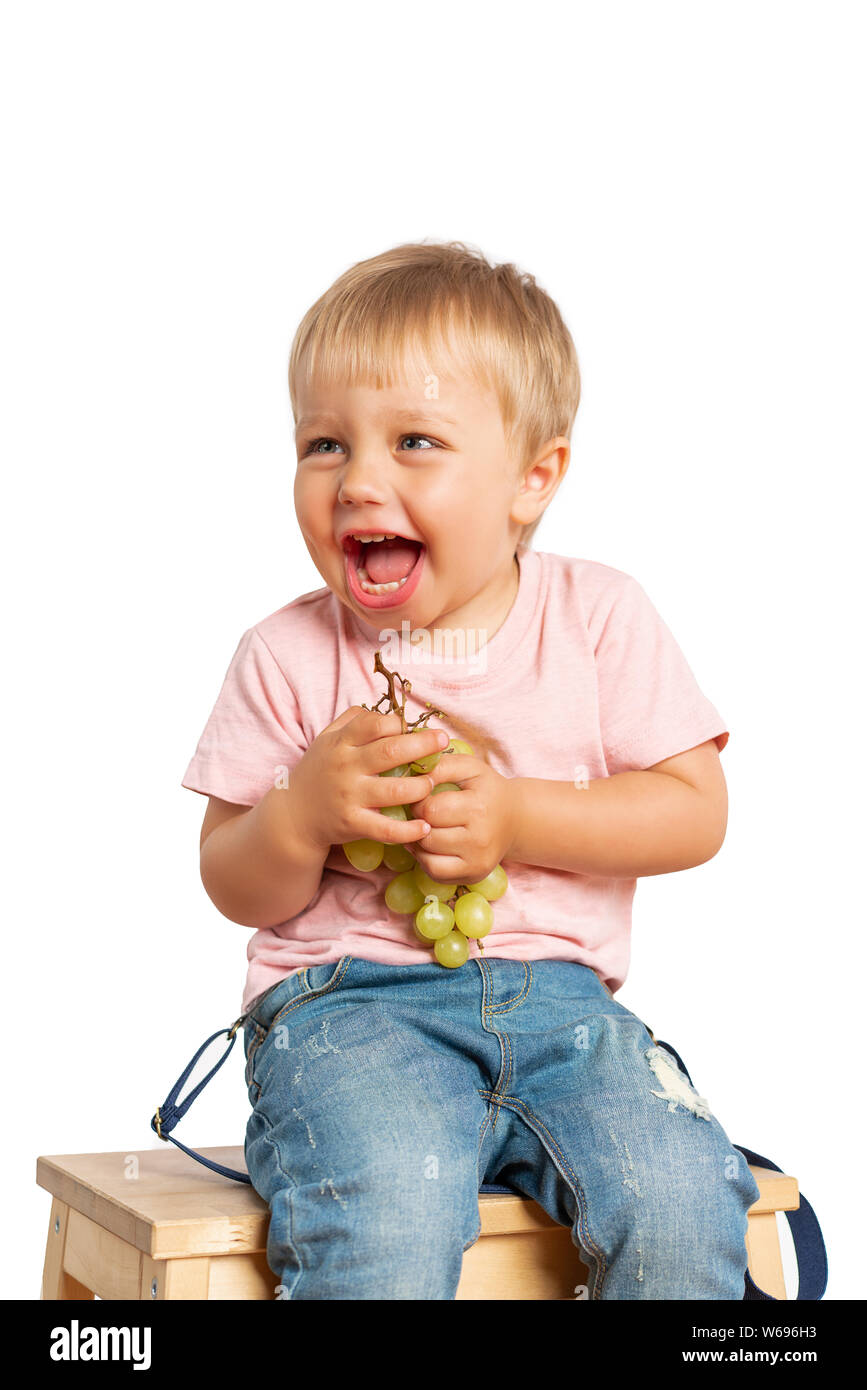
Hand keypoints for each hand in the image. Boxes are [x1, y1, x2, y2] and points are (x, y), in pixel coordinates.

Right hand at [284, 706, 448, 854]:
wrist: (292, 816)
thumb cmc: (318, 772)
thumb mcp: (326, 740)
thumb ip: (352, 720)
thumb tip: (384, 710)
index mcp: (341, 743)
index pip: (376, 724)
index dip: (400, 723)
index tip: (415, 728)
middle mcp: (346, 767)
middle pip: (391, 752)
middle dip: (423, 745)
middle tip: (443, 742)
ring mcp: (350, 796)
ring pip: (395, 790)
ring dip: (421, 786)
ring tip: (432, 783)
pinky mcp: (353, 824)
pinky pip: (386, 829)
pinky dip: (409, 830)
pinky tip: (425, 827)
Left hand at [409, 751, 518, 884]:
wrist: (515, 818)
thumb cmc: (485, 789)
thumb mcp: (468, 767)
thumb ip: (440, 766)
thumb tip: (412, 777)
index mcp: (478, 807)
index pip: (430, 810)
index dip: (419, 802)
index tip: (423, 797)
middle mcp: (481, 838)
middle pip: (427, 836)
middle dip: (417, 823)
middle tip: (423, 814)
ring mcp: (479, 860)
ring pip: (427, 857)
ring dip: (419, 843)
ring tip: (425, 829)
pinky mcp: (475, 875)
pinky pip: (435, 874)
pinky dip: (425, 860)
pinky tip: (431, 846)